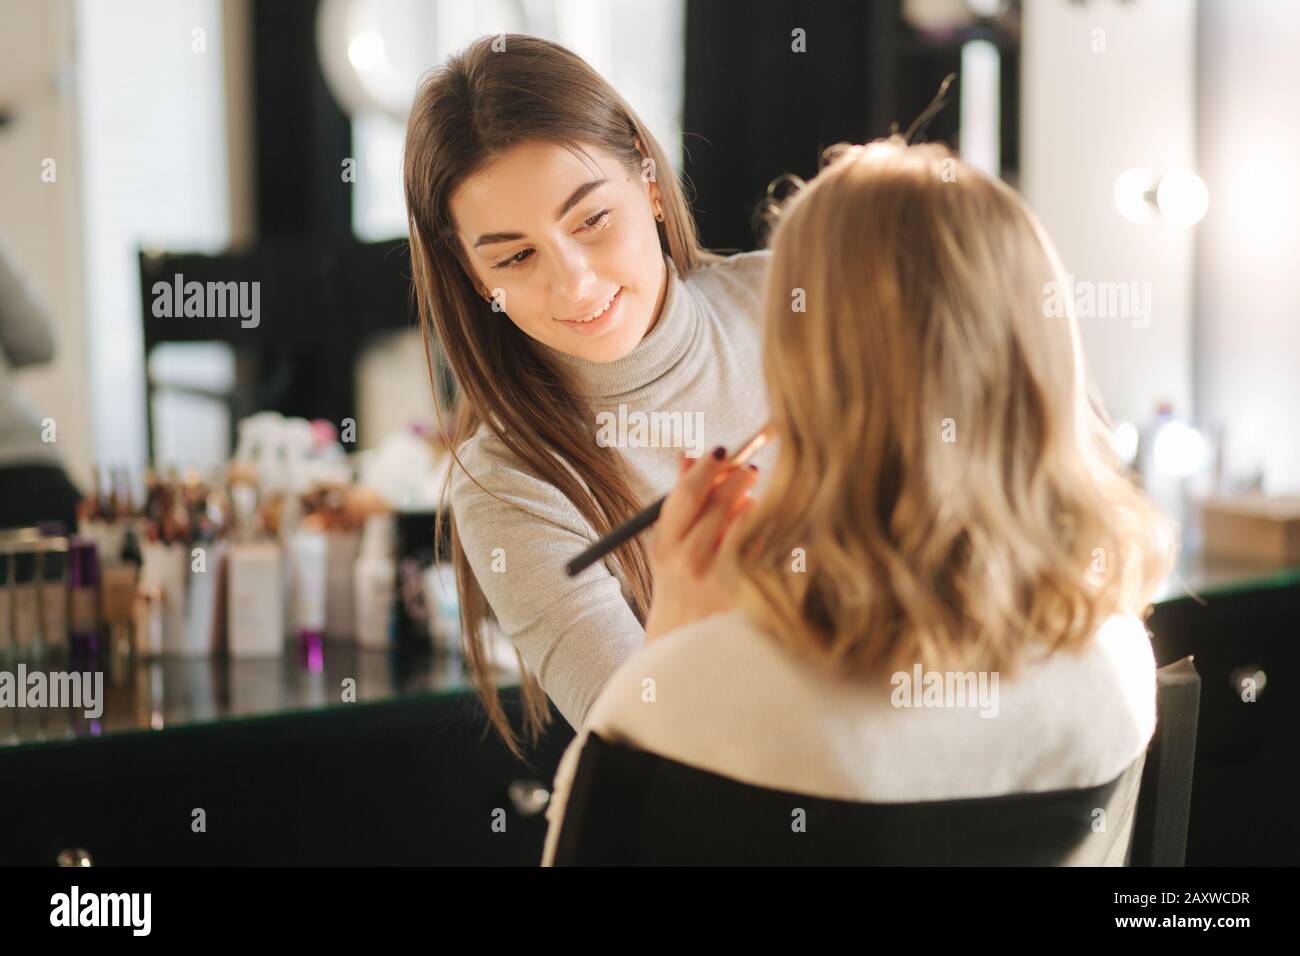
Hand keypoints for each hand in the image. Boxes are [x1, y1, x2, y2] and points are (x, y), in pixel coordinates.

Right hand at [643, 445, 760, 642]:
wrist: (685, 644)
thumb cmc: (679, 586)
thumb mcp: (668, 548)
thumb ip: (679, 502)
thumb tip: (689, 455)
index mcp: (664, 546)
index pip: (686, 494)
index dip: (707, 467)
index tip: (722, 451)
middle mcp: (687, 561)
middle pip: (717, 502)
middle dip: (736, 477)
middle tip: (748, 469)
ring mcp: (717, 577)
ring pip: (742, 521)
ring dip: (750, 500)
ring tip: (751, 497)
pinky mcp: (743, 591)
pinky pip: (760, 546)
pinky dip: (762, 528)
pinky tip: (758, 525)